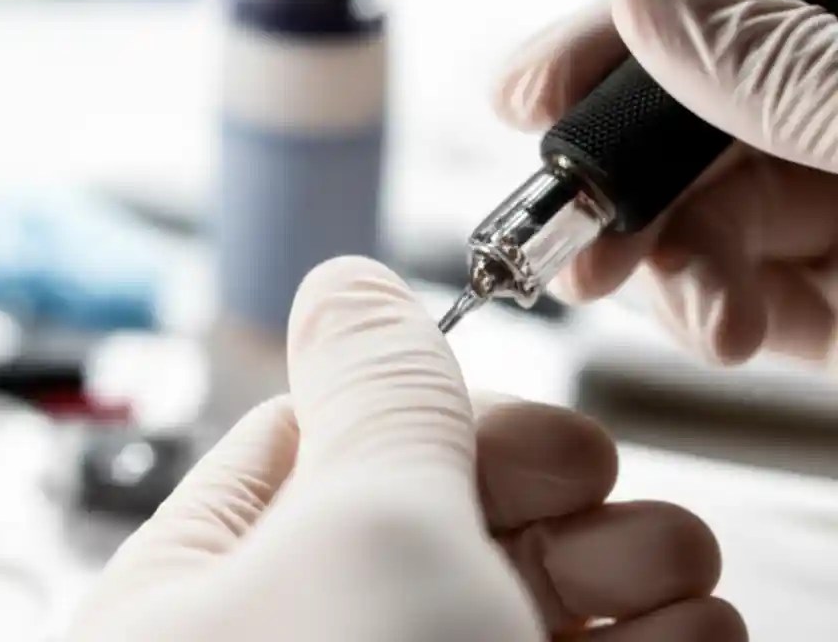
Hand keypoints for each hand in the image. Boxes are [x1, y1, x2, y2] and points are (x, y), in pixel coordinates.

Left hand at [70, 258, 740, 641]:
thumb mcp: (361, 527)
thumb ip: (369, 394)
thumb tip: (339, 281)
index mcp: (194, 592)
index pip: (302, 451)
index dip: (422, 417)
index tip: (517, 420)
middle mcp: (287, 641)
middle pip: (431, 519)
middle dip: (546, 490)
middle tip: (599, 488)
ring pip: (514, 594)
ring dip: (622, 562)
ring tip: (669, 564)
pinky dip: (648, 636)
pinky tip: (692, 626)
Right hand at [494, 0, 837, 366]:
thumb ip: (785, 69)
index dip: (613, 37)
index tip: (529, 95)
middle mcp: (827, 114)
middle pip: (687, 115)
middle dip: (623, 182)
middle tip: (576, 237)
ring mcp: (833, 206)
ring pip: (699, 213)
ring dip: (665, 267)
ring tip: (697, 309)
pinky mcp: (835, 304)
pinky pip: (738, 294)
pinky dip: (706, 315)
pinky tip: (720, 330)